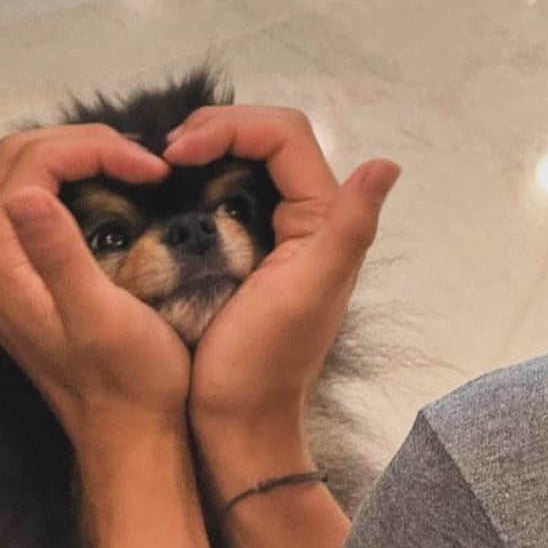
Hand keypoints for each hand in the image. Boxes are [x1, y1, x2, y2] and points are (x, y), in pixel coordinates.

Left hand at [0, 124, 188, 456]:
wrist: (129, 433)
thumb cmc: (130, 379)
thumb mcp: (100, 316)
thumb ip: (59, 254)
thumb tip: (27, 195)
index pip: (32, 163)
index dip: (96, 151)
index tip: (154, 169)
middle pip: (20, 158)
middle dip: (86, 146)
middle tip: (147, 163)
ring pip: (26, 175)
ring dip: (81, 159)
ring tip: (138, 172)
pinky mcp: (18, 277)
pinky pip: (34, 201)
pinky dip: (75, 183)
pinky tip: (117, 194)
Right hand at [160, 107, 399, 434]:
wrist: (235, 420)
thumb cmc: (263, 362)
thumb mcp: (308, 291)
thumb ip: (351, 227)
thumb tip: (386, 165)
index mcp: (325, 217)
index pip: (285, 135)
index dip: (231, 127)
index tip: (179, 152)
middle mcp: (309, 215)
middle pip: (266, 136)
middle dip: (215, 129)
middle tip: (163, 154)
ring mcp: (276, 228)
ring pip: (246, 157)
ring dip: (205, 147)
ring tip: (161, 164)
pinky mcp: (246, 245)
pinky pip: (226, 187)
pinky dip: (198, 173)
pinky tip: (167, 186)